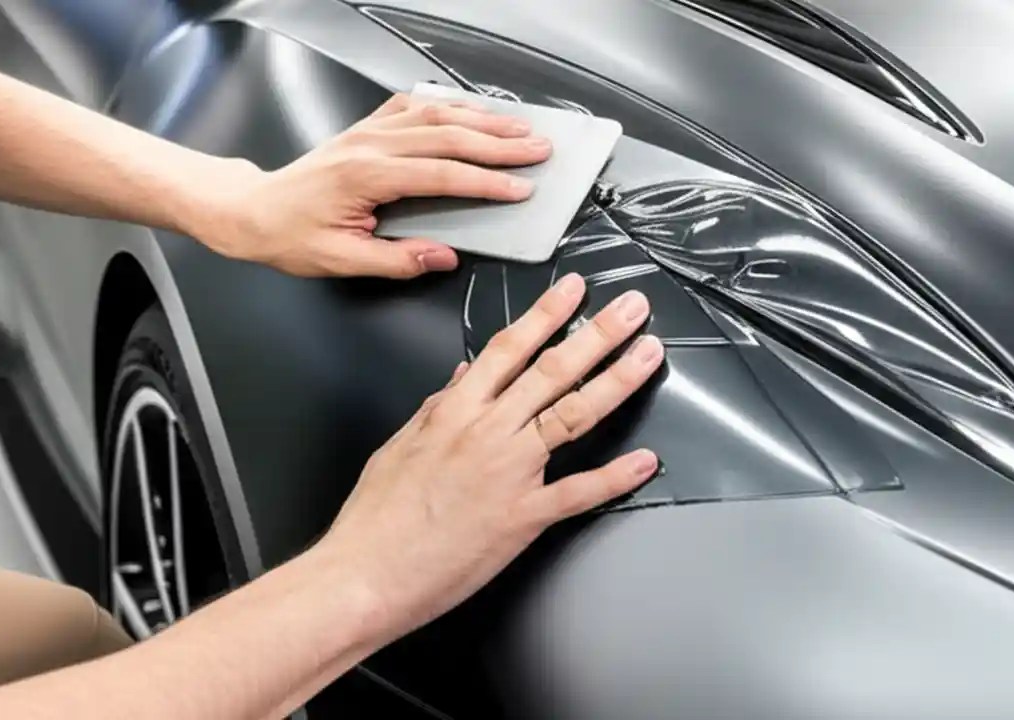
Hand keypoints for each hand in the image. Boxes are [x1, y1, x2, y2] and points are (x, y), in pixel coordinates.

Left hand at [197, 93, 550, 277]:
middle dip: (500, 142)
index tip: (521, 188)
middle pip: (449, 135)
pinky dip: (447, 105)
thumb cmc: (290, 236)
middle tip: (539, 149)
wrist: (253, 210)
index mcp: (367, 176)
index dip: (487, 181)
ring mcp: (368, 131)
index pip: (442, 174)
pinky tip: (470, 109)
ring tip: (520, 126)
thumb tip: (442, 257)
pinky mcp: (366, 129)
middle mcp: (371, 145)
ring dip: (482, 119)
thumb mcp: (341, 260)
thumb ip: (396, 260)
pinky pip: (413, 107)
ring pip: (436, 114)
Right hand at [317, 274, 663, 642]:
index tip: (572, 290)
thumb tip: (463, 377)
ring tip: (647, 355)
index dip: (545, 314)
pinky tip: (645, 460)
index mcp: (454, 411)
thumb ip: (436, 407)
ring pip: (572, 414)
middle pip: (552, 370)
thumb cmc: (377, 517)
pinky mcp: (522, 517)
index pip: (509, 348)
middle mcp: (487, 432)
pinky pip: (577, 492)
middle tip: (632, 308)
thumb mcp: (399, 445)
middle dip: (597, 333)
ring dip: (616, 380)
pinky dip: (614, 477)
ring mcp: (509, 473)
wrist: (366, 573)